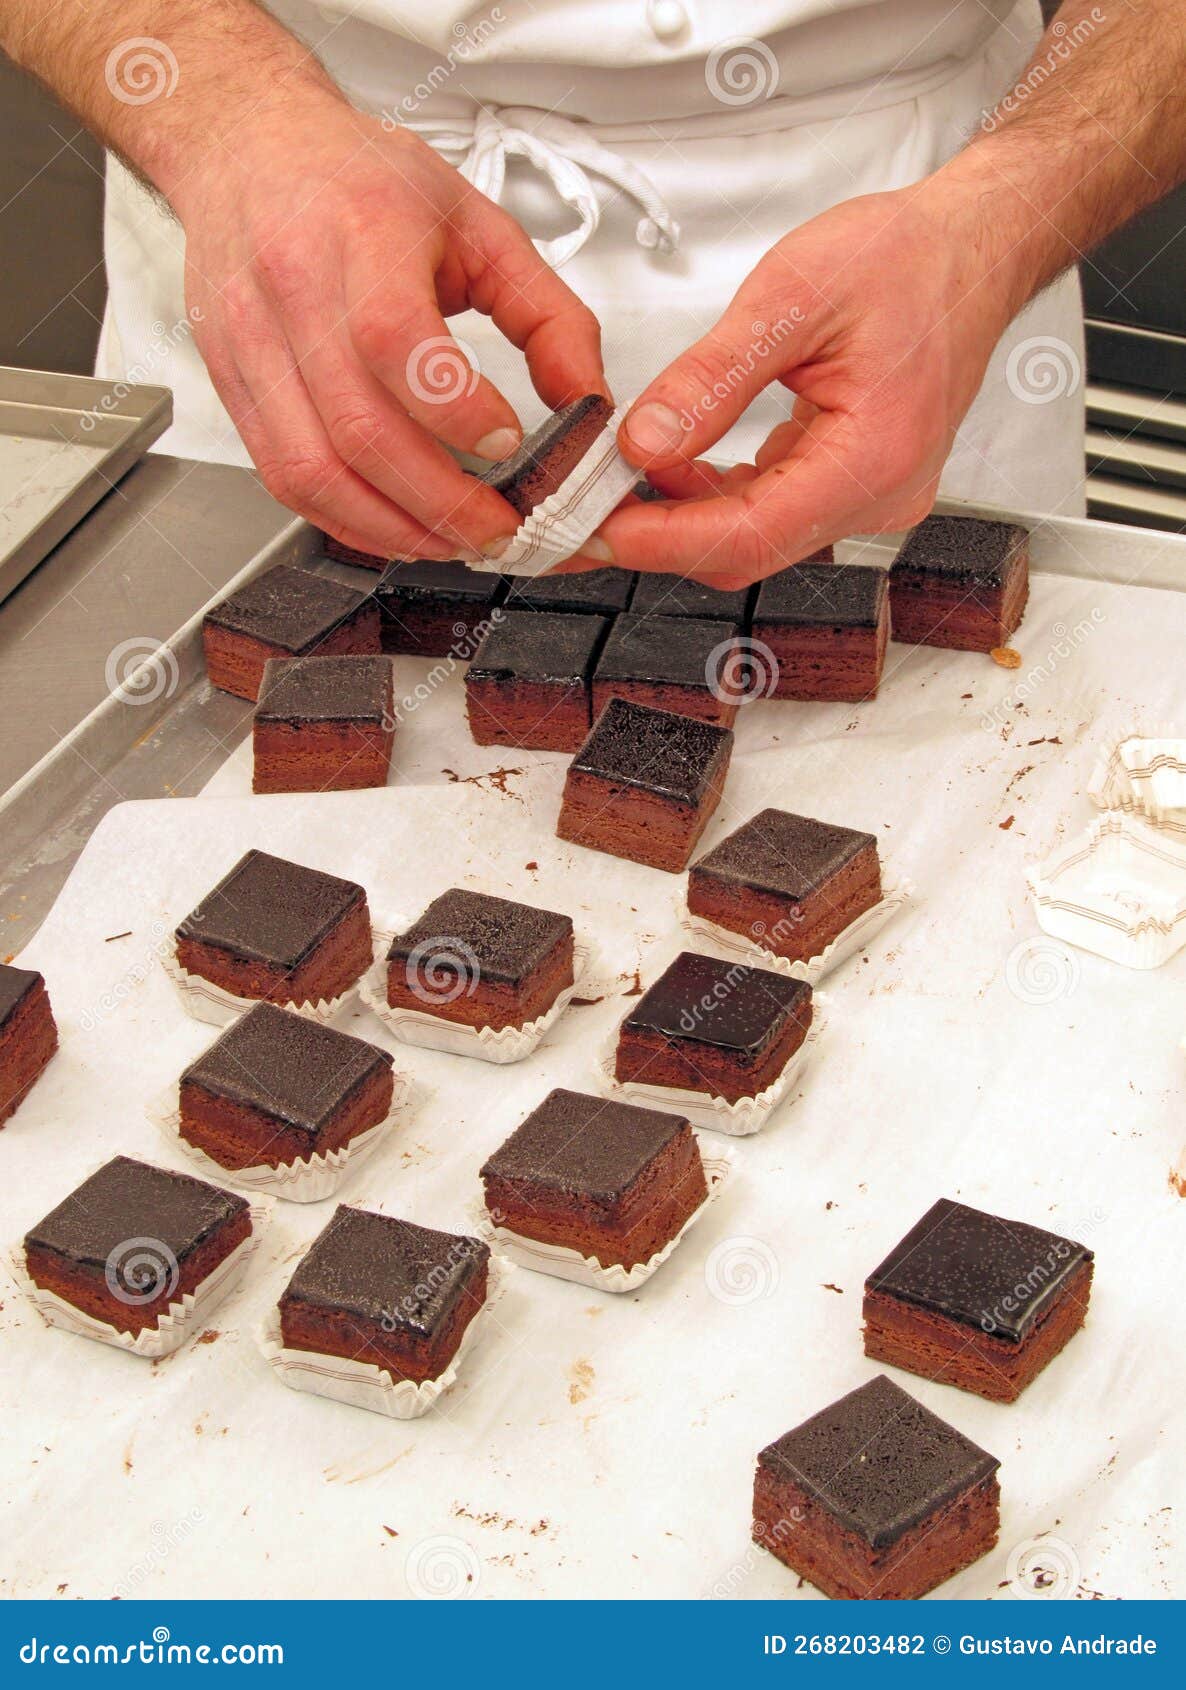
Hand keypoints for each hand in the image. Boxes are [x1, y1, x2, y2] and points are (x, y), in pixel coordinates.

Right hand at [172, 91, 605, 560]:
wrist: (252, 148)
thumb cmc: (361, 180)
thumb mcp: (479, 224)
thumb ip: (549, 315)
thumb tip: (590, 405)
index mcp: (360, 230)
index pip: (395, 338)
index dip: (455, 410)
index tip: (508, 443)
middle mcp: (292, 287)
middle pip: (358, 427)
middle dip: (440, 501)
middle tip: (499, 529)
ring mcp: (251, 342)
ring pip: (312, 471)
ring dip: (393, 528)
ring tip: (454, 541)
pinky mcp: (231, 384)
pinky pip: (282, 479)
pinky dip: (346, 521)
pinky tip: (396, 527)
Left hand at [580, 182, 1016, 584]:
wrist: (968, 248)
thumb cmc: (908, 259)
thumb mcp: (793, 295)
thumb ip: (713, 377)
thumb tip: (646, 441)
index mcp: (875, 458)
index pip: (751, 533)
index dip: (666, 541)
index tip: (600, 529)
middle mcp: (879, 496)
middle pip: (748, 549)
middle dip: (661, 534)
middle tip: (586, 508)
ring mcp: (869, 496)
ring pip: (754, 534)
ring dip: (683, 514)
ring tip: (618, 477)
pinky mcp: (853, 484)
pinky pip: (771, 509)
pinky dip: (714, 495)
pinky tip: (673, 463)